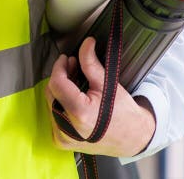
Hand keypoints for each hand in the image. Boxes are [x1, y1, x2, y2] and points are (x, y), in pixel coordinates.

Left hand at [44, 37, 155, 157]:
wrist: (132, 139)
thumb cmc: (123, 113)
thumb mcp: (108, 84)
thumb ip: (91, 63)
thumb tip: (86, 42)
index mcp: (80, 114)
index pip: (56, 83)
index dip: (59, 67)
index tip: (65, 58)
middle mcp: (67, 129)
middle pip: (51, 92)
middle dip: (61, 76)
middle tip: (73, 66)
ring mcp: (63, 138)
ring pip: (50, 103)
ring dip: (60, 89)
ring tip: (75, 80)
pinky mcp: (62, 142)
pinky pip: (53, 116)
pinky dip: (60, 103)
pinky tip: (72, 97)